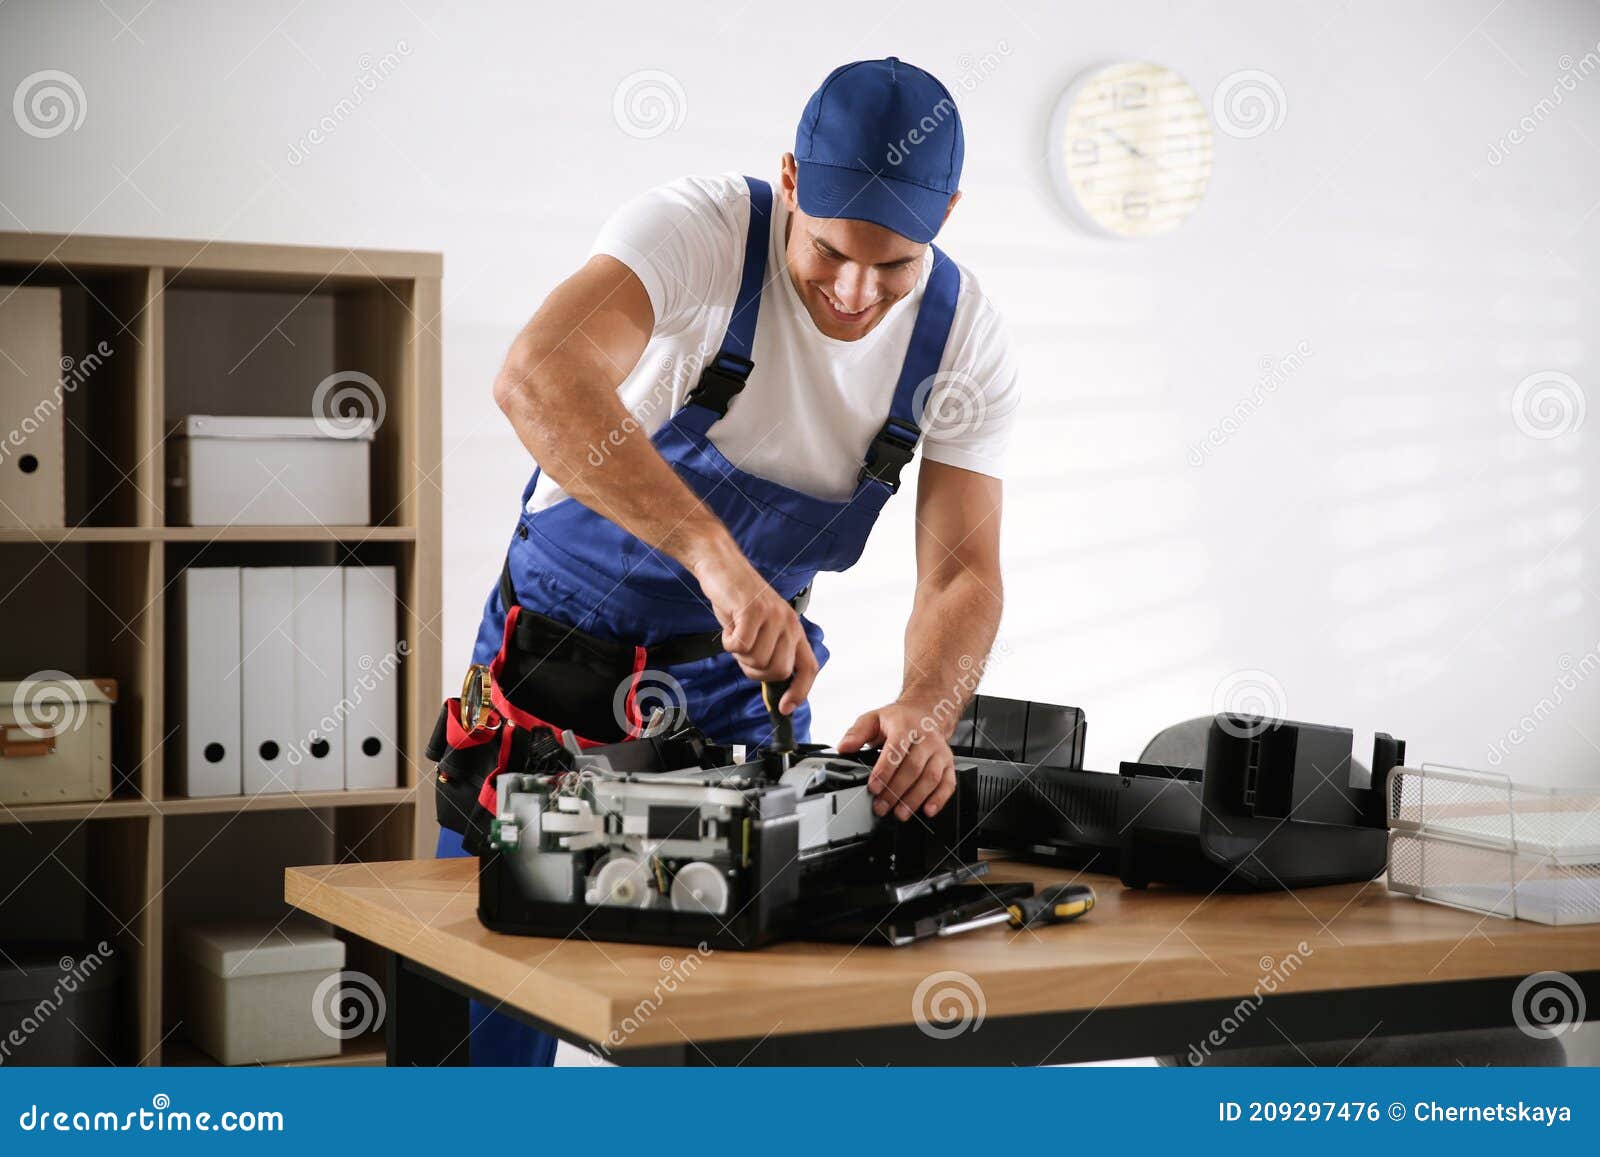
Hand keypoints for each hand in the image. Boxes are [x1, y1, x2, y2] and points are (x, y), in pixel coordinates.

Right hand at [692, 545, 817, 711]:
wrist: (722, 566)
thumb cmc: (739, 599)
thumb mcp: (762, 628)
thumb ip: (770, 652)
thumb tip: (772, 685)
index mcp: (794, 629)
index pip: (808, 668)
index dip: (799, 692)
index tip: (785, 707)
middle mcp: (789, 623)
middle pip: (778, 671)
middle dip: (754, 670)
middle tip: (742, 652)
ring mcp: (773, 617)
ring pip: (757, 661)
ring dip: (739, 654)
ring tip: (736, 634)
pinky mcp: (754, 611)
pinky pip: (741, 646)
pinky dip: (729, 643)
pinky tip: (729, 628)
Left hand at [837, 701, 955, 820]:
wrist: (925, 713)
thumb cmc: (898, 720)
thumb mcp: (873, 719)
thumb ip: (857, 732)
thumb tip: (844, 747)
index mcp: (905, 725)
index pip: (896, 749)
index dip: (885, 770)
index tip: (874, 788)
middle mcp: (926, 738)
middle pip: (913, 767)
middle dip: (896, 791)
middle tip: (881, 806)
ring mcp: (939, 751)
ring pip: (931, 777)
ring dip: (915, 799)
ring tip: (900, 813)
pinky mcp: (948, 763)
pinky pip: (948, 783)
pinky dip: (939, 799)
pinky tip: (927, 810)